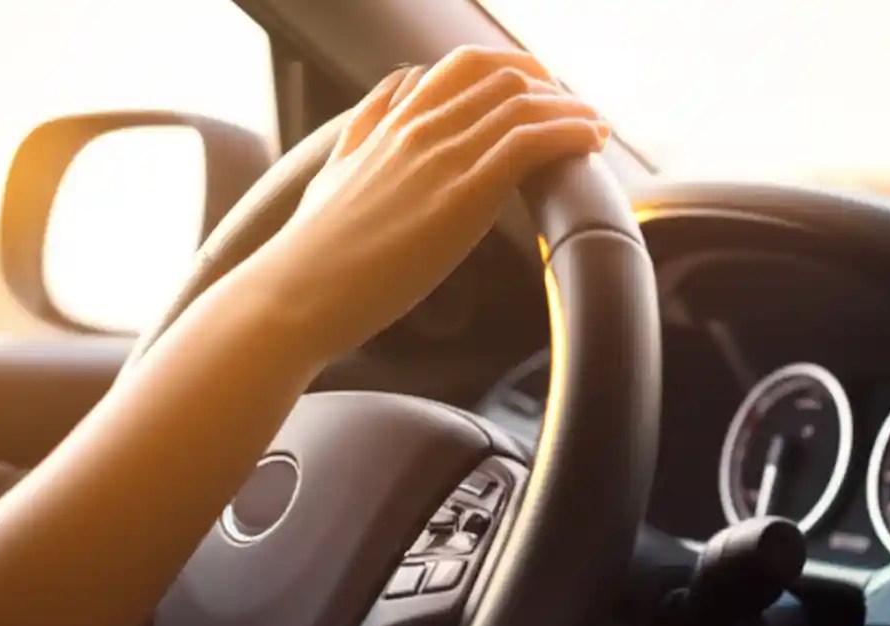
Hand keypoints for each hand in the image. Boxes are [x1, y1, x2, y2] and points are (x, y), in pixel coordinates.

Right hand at [234, 46, 608, 363]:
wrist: (293, 294)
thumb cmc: (311, 252)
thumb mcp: (333, 173)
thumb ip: (365, 129)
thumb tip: (394, 90)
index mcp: (391, 124)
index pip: (463, 66)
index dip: (514, 71)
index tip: (541, 94)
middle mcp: (417, 129)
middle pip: (500, 75)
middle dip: (550, 88)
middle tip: (577, 115)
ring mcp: (438, 158)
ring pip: (521, 102)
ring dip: (571, 109)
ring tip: (596, 129)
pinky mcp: (459, 195)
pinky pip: (529, 141)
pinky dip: (569, 133)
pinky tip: (591, 144)